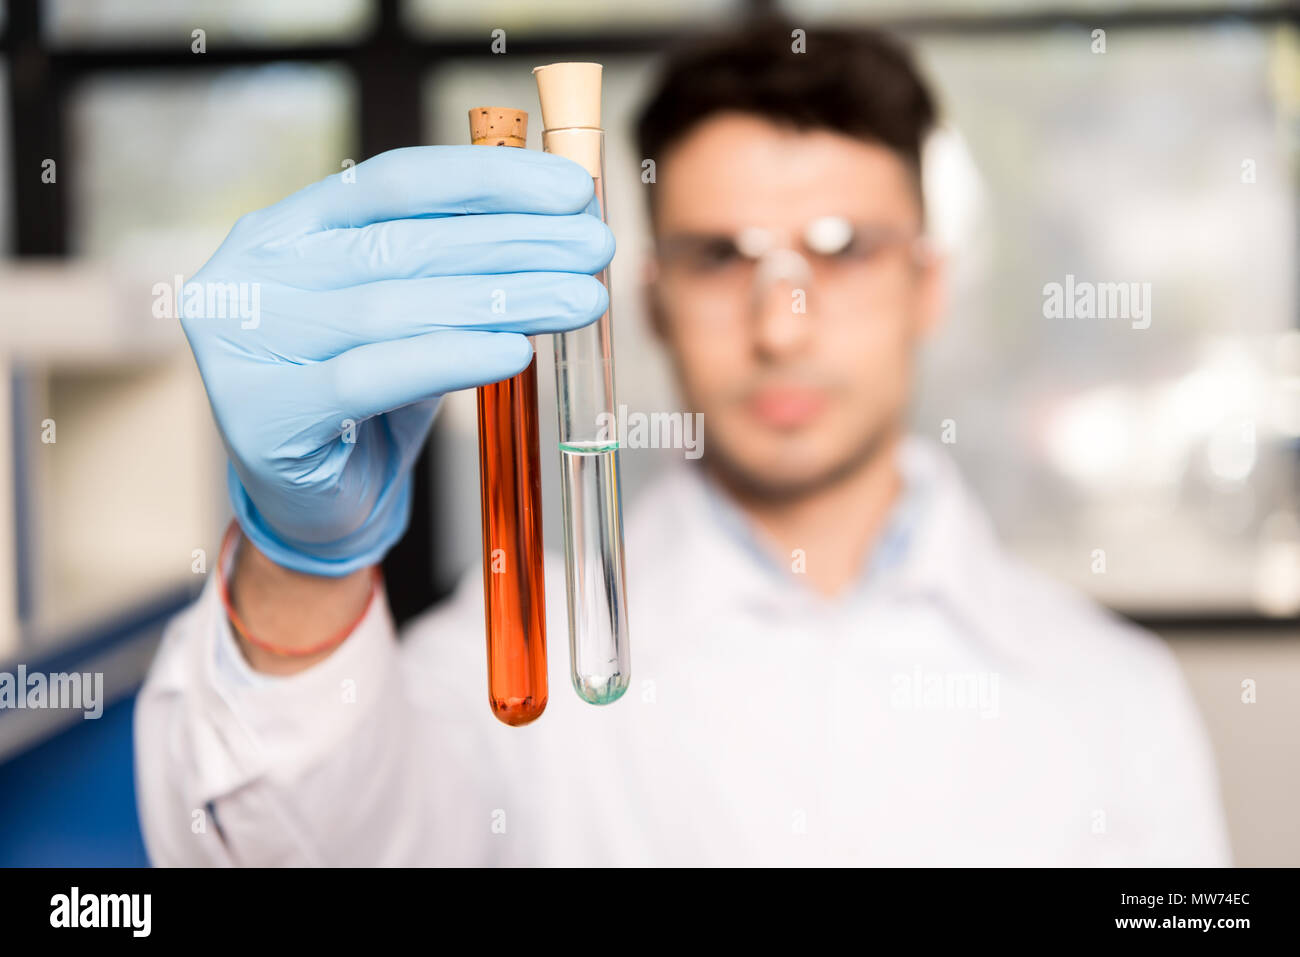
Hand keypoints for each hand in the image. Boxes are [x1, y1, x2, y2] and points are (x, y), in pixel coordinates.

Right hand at [180, 145, 612, 575]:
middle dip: (514, 241)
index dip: (489, 180)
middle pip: (401, 244)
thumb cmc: (368, 399)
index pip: (393, 182)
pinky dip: (451, 359)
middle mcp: (252, 273)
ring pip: (392, 308)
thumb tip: (563, 223)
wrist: (313, 507)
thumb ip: (454, 267)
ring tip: (581, 297)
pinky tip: (518, 352)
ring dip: (503, 298)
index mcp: (285, 229)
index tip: (573, 189)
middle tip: (596, 246)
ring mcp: (243, 344)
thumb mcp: (410, 318)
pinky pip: (371, 376)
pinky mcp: (261, 416)